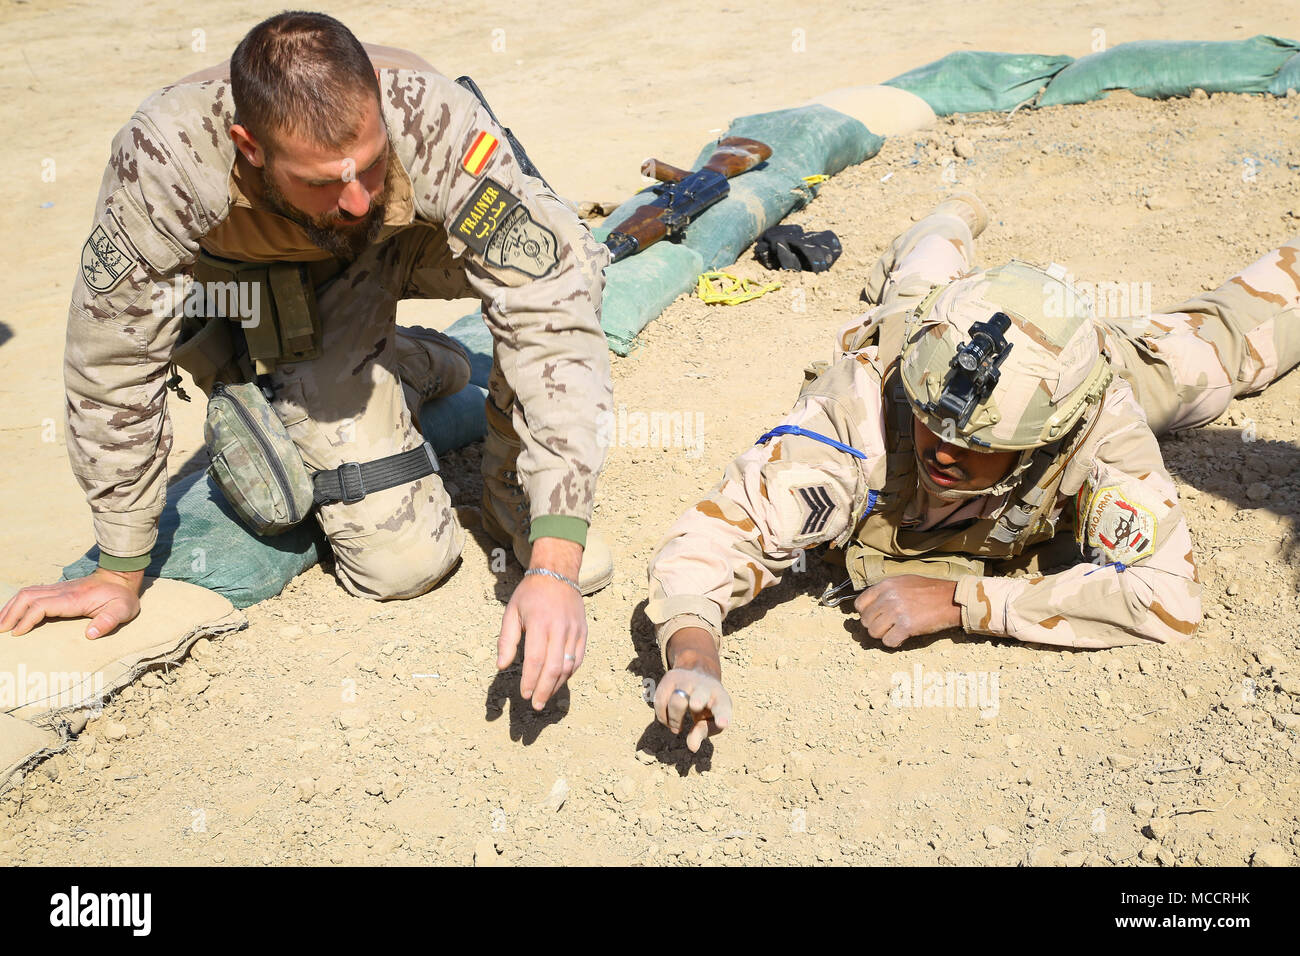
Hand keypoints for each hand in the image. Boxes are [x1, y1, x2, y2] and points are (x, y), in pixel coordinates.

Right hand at [0, 568, 144, 639]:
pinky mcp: (57, 590)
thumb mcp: (123, 610)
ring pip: (26, 593)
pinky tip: (10, 613)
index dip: (27, 619)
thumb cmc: (121, 597)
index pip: (42, 605)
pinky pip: (31, 593)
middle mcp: (61, 591)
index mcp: (73, 598)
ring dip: (10, 607)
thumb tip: (90, 635)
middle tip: (0, 631)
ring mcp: (57, 588)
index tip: (17, 633)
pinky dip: (17, 602)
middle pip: (27, 597)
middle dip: (11, 613)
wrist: (121, 578)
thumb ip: (109, 621)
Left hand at [496, 537, 585, 709]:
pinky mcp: (583, 632)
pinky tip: (559, 682)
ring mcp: (574, 631)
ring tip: (546, 697)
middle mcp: (560, 628)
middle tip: (536, 705)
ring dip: (557, 685)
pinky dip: (569, 674)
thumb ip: (507, 640)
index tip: (524, 695)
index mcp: (539, 623)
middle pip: (554, 667)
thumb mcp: (511, 612)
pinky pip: (579, 659)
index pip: (536, 659)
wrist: (558, 573)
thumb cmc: (530, 594)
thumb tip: (501, 666)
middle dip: (545, 690)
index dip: (530, 681)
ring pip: (568, 666)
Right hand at [656, 625, 730, 751]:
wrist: (699, 674)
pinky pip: (660, 700)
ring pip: (676, 701)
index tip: (722, 724)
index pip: (722, 707)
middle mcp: (705, 686)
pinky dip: (662, 716)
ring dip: (674, 720)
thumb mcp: (710, 720)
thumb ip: (701, 733)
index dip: (722, 716)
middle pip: (699, 695)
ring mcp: (687, 679)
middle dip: (698, 700)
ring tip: (677, 728)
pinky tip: (669, 720)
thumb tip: (692, 747)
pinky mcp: (670, 677)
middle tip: (695, 706)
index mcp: (720, 699)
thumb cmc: (708, 706)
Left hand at [854, 574, 959, 647]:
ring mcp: (897, 612)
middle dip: (875, 626)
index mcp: (886, 585)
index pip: (859, 604)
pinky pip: (888, 642)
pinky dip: (894, 642)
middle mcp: (888, 597)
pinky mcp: (906, 627)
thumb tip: (869, 605)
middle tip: (888, 626)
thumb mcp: (904, 581)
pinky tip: (902, 636)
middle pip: (866, 621)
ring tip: (895, 631)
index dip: (866, 613)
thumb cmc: (929, 591)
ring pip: (874, 633)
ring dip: (883, 635)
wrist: (951, 599)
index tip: (876, 616)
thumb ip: (885, 591)